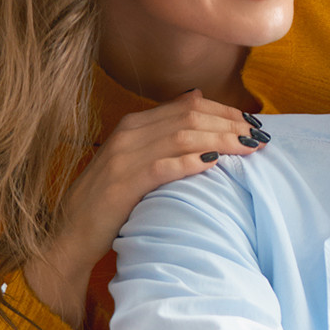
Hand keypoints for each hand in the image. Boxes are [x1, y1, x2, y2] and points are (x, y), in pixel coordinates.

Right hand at [24, 90, 264, 329]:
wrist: (69, 232)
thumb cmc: (111, 198)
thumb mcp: (136, 157)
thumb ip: (164, 130)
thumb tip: (199, 98)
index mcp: (134, 124)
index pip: (188, 105)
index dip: (225, 111)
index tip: (253, 123)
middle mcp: (129, 134)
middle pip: (190, 117)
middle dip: (230, 124)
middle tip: (260, 136)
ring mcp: (124, 158)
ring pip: (181, 136)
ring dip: (220, 140)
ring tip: (248, 149)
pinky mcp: (123, 184)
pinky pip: (163, 166)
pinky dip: (191, 162)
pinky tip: (214, 165)